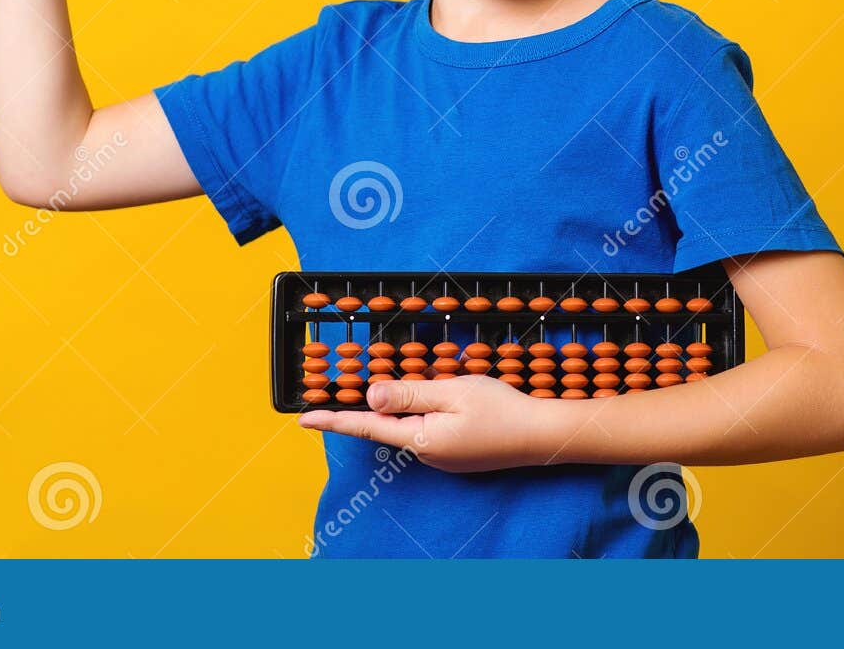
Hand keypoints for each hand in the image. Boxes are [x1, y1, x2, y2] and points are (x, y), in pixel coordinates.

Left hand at [298, 376, 568, 473]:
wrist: (541, 436)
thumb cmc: (501, 410)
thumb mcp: (452, 392)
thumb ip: (409, 394)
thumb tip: (370, 397)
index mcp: (420, 439)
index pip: (366, 427)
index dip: (333, 420)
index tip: (301, 419)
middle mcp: (426, 454)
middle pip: (390, 425)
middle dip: (379, 406)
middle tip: (370, 387)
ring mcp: (442, 458)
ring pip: (412, 426)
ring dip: (411, 407)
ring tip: (441, 391)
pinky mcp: (456, 455)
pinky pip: (430, 431)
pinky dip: (427, 414)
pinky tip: (452, 402)